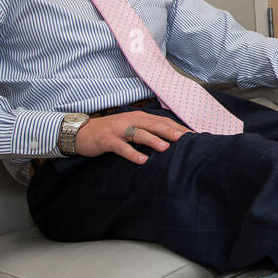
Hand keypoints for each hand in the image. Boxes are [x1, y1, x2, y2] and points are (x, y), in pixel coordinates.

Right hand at [74, 112, 191, 163]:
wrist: (82, 132)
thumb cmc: (111, 131)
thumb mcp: (131, 127)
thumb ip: (148, 130)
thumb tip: (170, 138)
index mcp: (139, 117)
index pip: (163, 122)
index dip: (178, 128)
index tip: (194, 134)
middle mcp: (131, 120)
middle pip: (155, 125)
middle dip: (172, 132)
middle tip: (188, 138)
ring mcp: (119, 130)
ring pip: (139, 134)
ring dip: (153, 140)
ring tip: (167, 147)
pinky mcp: (108, 140)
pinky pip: (122, 147)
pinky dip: (132, 153)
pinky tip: (142, 160)